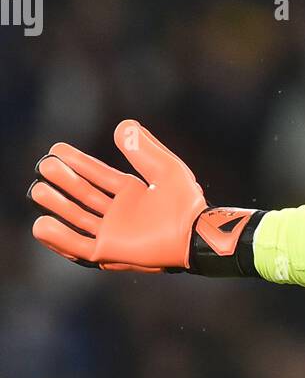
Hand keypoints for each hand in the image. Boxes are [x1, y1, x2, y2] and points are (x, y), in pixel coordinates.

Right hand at [28, 119, 206, 271]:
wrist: (193, 235)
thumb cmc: (185, 203)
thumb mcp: (165, 168)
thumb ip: (143, 148)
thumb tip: (123, 126)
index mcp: (133, 194)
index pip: (98, 175)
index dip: (79, 162)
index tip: (56, 149)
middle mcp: (120, 214)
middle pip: (84, 195)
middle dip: (64, 180)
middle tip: (45, 165)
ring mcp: (113, 233)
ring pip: (77, 218)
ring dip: (58, 205)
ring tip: (38, 189)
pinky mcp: (109, 252)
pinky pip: (78, 246)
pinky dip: (59, 238)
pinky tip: (41, 223)